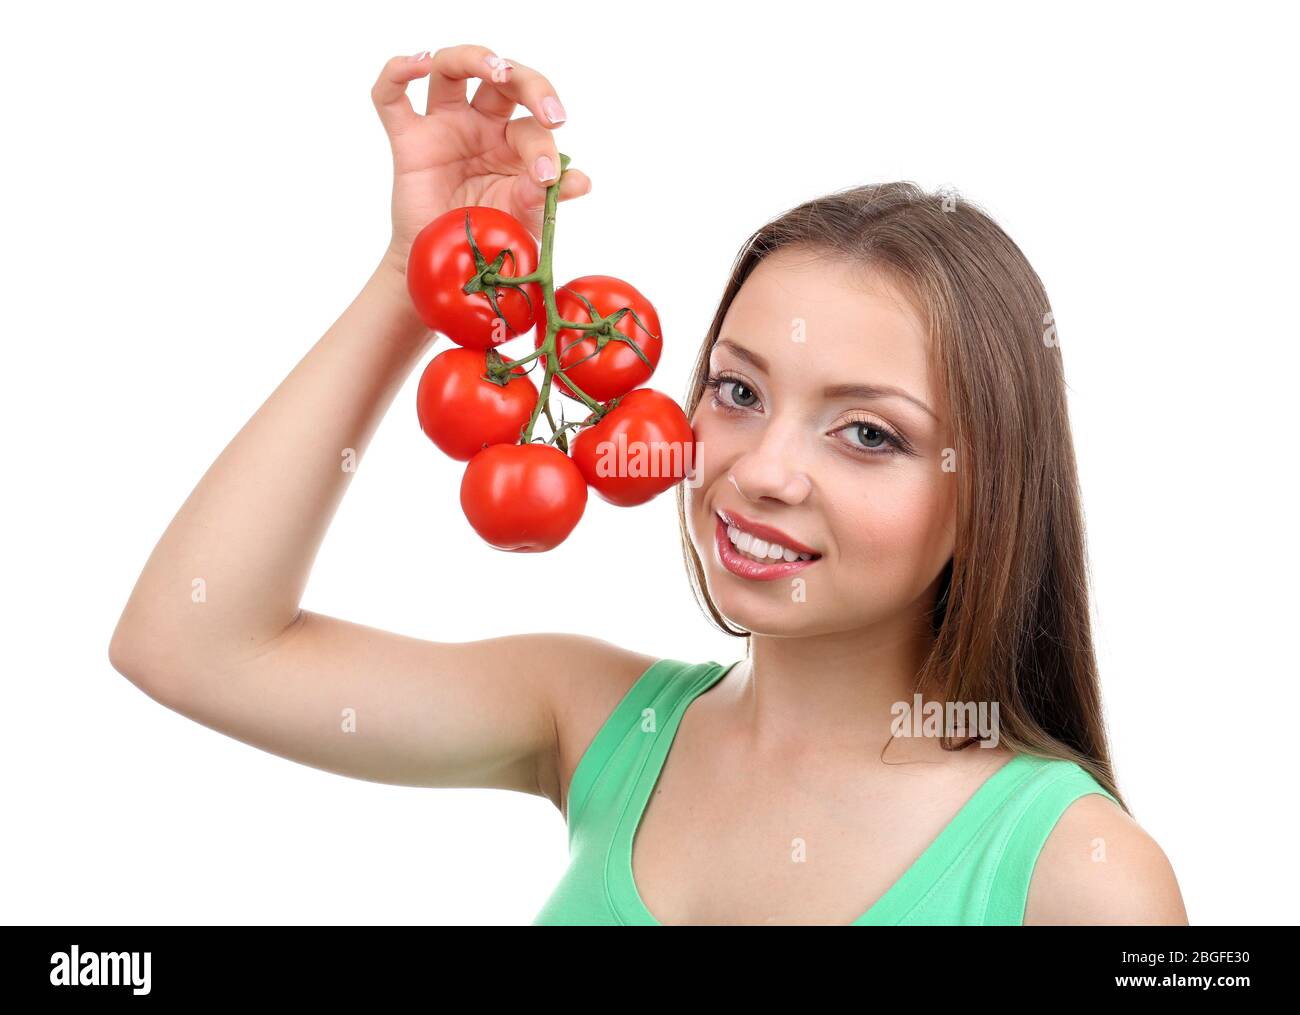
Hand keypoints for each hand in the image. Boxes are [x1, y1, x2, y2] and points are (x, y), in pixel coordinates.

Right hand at [372, 44, 591, 276]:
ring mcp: (443, 128)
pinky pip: (391, 98)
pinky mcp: (409, 142)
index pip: (531, 127)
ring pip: (451, 69)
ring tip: (497, 69)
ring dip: (474, 58)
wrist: (449, 268)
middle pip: (502, 80)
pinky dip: (397, 73)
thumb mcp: (523, 219)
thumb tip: (581, 181)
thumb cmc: (487, 238)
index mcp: (512, 142)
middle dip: (530, 85)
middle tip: (549, 111)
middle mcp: (479, 126)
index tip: (547, 178)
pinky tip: (418, 63)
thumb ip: (545, 196)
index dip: (544, 148)